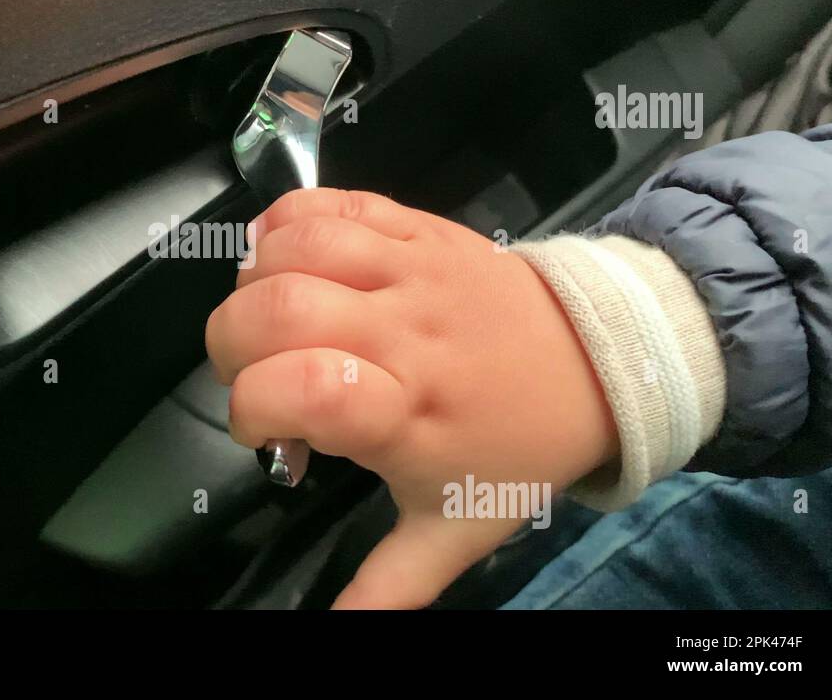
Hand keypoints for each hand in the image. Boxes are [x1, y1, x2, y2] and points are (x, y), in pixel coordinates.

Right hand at [205, 188, 617, 608]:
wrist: (600, 360)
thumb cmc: (519, 445)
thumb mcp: (458, 529)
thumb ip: (388, 583)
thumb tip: (335, 629)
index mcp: (408, 410)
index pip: (300, 387)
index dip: (253, 411)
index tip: (268, 436)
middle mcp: (403, 330)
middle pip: (275, 308)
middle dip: (230, 345)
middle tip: (255, 374)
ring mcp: (409, 266)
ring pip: (293, 246)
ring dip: (253, 283)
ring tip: (271, 319)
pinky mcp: (415, 225)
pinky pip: (328, 202)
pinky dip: (285, 224)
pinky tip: (286, 260)